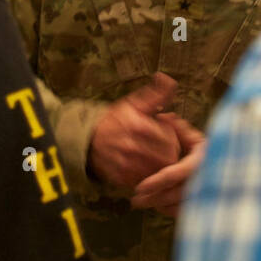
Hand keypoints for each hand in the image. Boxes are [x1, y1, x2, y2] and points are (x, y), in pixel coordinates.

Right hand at [87, 73, 179, 189]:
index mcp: (138, 126)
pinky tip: (146, 168)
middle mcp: (132, 146)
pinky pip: (144, 181)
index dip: (174, 137)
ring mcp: (125, 164)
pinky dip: (149, 176)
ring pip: (158, 171)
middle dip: (170, 153)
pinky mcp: (120, 178)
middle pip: (167, 157)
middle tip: (167, 149)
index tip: (169, 135)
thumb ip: (155, 94)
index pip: (170, 138)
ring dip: (162, 166)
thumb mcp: (134, 103)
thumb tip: (167, 78)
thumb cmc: (115, 119)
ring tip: (158, 159)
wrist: (87, 138)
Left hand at [131, 113, 206, 217]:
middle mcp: (209, 177)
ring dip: (158, 206)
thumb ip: (178, 127)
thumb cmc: (206, 150)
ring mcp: (209, 193)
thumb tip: (162, 116)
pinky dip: (169, 210)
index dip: (157, 180)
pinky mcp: (207, 204)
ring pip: (180, 205)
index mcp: (204, 158)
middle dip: (153, 198)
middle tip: (134, 200)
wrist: (229, 169)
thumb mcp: (193, 136)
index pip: (178, 172)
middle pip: (176, 193)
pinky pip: (185, 212)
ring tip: (140, 203)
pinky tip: (156, 207)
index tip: (139, 186)